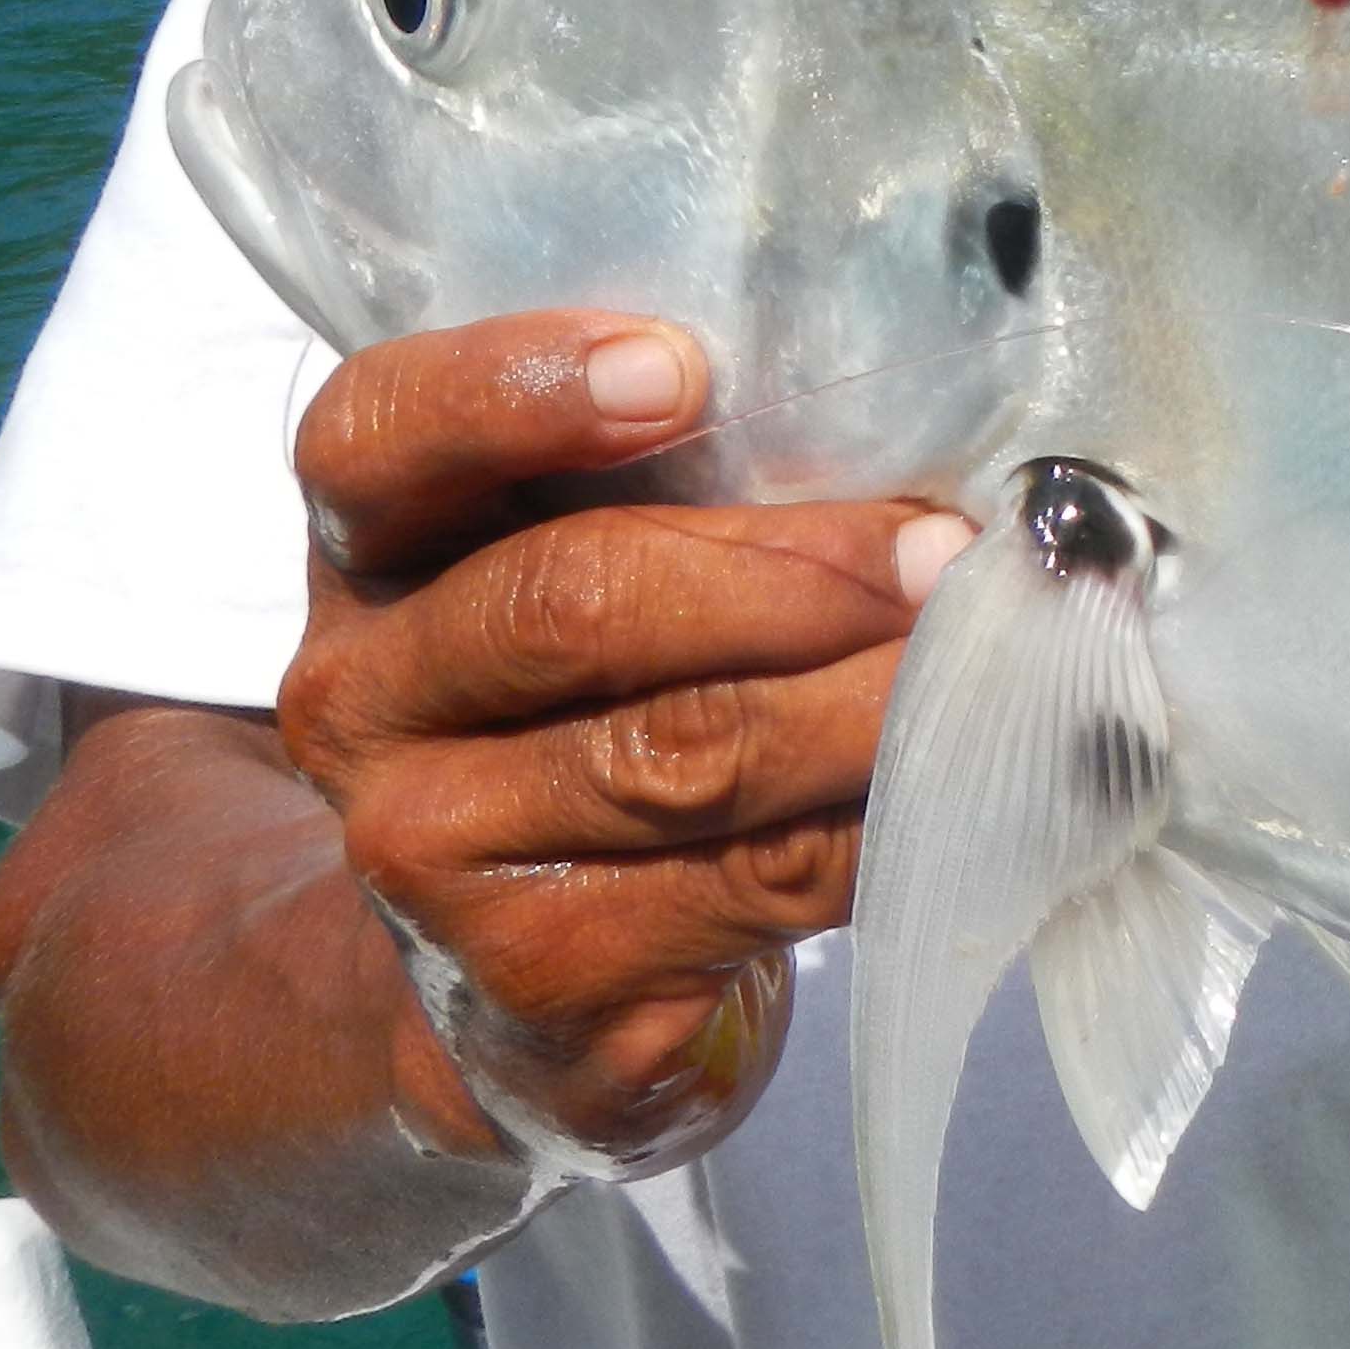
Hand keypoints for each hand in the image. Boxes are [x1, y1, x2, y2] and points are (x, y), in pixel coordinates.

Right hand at [277, 311, 968, 1178]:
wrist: (513, 969)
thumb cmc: (596, 702)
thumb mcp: (589, 561)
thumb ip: (688, 482)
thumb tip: (928, 440)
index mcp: (369, 550)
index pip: (381, 435)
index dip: (519, 390)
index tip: (678, 368)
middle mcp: (359, 700)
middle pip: (571, 601)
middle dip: (790, 572)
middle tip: (943, 552)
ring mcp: (428, 856)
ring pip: (678, 755)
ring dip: (862, 700)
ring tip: (990, 654)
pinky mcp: (538, 980)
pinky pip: (750, 882)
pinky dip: (878, 818)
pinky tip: (957, 777)